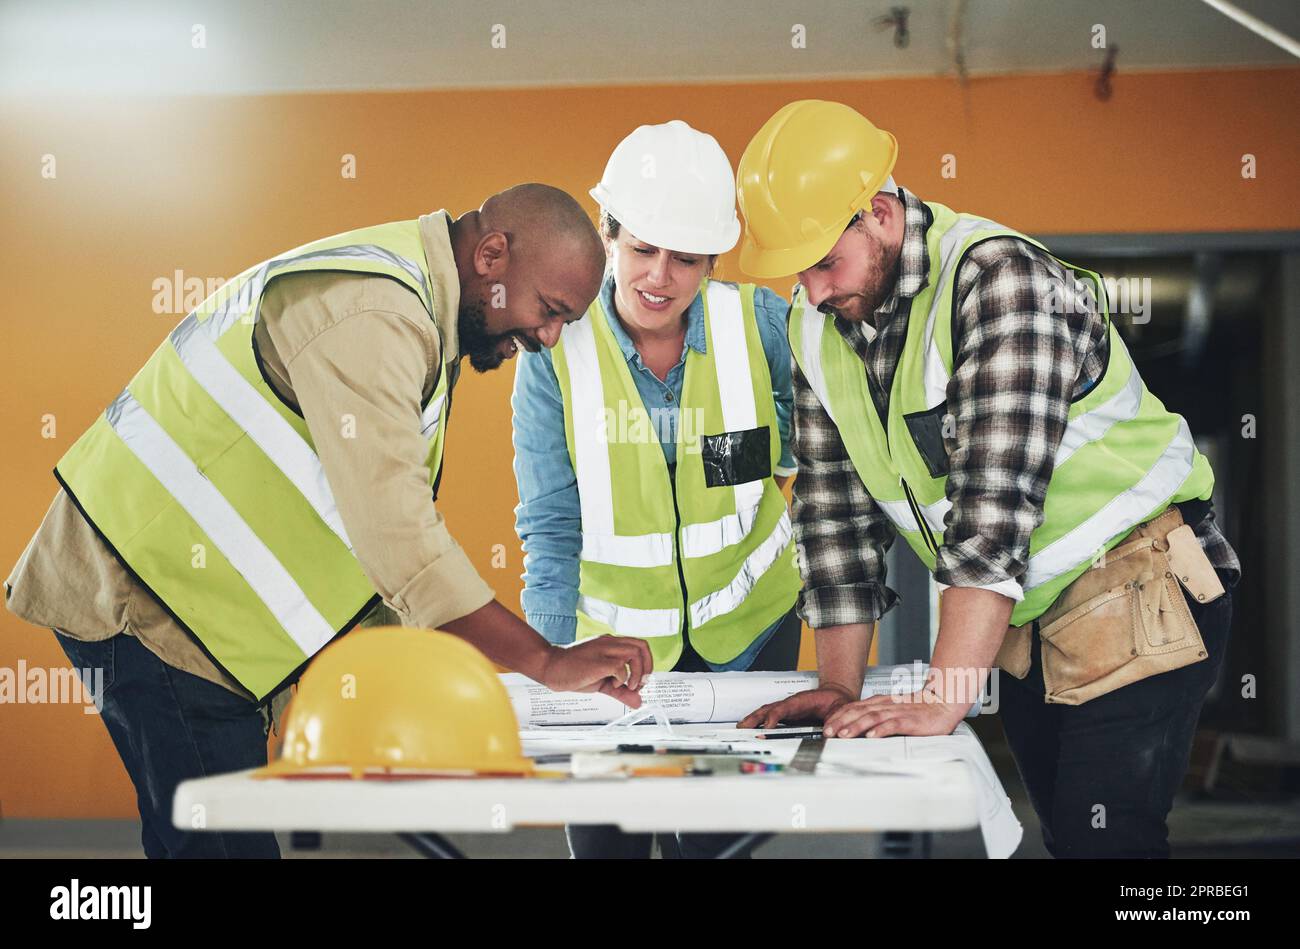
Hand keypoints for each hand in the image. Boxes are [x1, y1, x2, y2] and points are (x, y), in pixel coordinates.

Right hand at [537, 636, 652, 707]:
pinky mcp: (599, 661)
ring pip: (635, 653)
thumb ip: (622, 691)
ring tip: (627, 686)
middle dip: (647, 667)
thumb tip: (639, 702)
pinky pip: (620, 666)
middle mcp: (610, 643)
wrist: (551, 667)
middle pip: (642, 646)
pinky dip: (622, 678)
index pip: (640, 646)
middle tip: (639, 684)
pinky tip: (613, 685)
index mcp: (611, 645)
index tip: (640, 681)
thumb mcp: (603, 683)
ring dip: (637, 673)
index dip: (647, 663)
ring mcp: (604, 650)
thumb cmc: (574, 671)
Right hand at [737, 685, 854, 728]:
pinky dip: (757, 722)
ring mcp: (786, 709)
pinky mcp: (785, 715)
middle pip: (768, 709)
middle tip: (744, 728)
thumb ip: (835, 720)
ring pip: (765, 712)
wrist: (836, 696)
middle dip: (755, 718)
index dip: (774, 717)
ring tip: (741, 728)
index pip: (783, 709)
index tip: (767, 726)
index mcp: (802, 701)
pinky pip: (768, 716)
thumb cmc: (836, 702)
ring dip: (752, 719)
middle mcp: (790, 704)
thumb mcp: (840, 710)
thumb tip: (829, 732)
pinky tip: (751, 728)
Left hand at [822, 689, 966, 738]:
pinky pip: (893, 724)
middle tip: (828, 732)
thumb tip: (854, 726)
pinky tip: (872, 736)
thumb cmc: (918, 709)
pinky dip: (881, 730)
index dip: (838, 716)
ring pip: (872, 717)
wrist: (943, 702)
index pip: (854, 707)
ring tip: (844, 735)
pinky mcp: (910, 720)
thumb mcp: (892, 710)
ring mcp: (898, 712)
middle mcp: (886, 705)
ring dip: (856, 726)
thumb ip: (875, 716)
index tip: (826, 726)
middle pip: (859, 711)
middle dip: (841, 722)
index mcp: (880, 702)